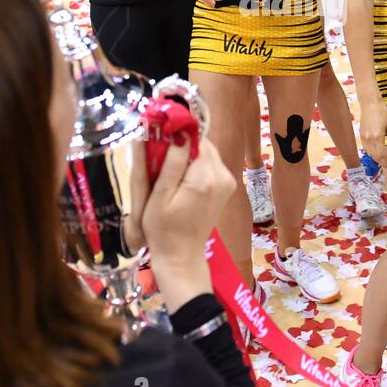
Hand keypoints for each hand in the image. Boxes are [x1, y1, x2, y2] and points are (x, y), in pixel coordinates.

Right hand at [124, 137, 231, 309]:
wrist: (181, 256)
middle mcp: (223, 175)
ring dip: (188, 154)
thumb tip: (179, 131)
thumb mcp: (159, 196)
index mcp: (206, 177)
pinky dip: (195, 165)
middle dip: (182, 144)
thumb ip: (171, 162)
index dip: (176, 133)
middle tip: (159, 157)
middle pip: (202, 143)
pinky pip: (209, 164)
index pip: (195, 137)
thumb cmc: (163, 229)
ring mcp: (228, 181)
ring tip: (168, 171)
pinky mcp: (227, 185)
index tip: (158, 137)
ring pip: (206, 152)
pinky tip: (180, 180)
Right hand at [359, 97, 386, 167]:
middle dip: (382, 162)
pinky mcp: (361, 135)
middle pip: (375, 156)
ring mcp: (363, 137)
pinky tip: (376, 154)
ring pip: (369, 153)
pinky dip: (371, 153)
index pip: (382, 155)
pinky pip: (366, 148)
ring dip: (376, 159)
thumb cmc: (382, 112)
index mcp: (377, 137)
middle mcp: (369, 139)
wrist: (370, 103)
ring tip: (383, 162)